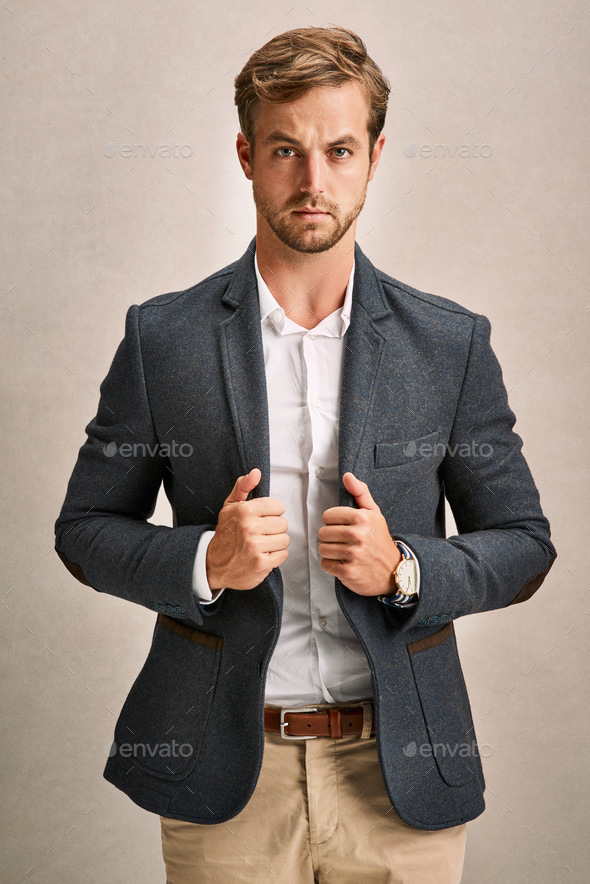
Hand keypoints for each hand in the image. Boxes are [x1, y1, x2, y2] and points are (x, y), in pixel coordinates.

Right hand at [206, 468, 289, 589]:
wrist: (213, 564)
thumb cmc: (225, 534)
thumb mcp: (230, 506)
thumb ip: (243, 486)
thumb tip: (256, 472)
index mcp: (245, 511)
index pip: (278, 507)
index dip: (271, 513)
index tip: (262, 518)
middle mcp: (250, 528)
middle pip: (283, 524)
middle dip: (273, 528)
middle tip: (260, 533)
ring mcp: (256, 547)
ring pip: (285, 539)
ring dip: (275, 543)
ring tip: (261, 544)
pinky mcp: (262, 563)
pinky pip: (283, 554)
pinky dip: (275, 556)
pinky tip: (262, 554)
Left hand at [318, 472, 401, 596]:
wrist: (393, 570)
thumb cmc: (380, 539)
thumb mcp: (374, 513)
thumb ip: (360, 492)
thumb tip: (348, 476)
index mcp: (361, 518)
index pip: (328, 516)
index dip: (333, 522)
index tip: (343, 526)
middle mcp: (357, 535)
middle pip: (323, 533)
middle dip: (330, 537)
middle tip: (343, 541)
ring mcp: (353, 554)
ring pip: (322, 548)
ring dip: (330, 551)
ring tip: (343, 551)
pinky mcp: (348, 572)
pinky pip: (325, 564)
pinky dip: (332, 565)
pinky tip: (343, 562)